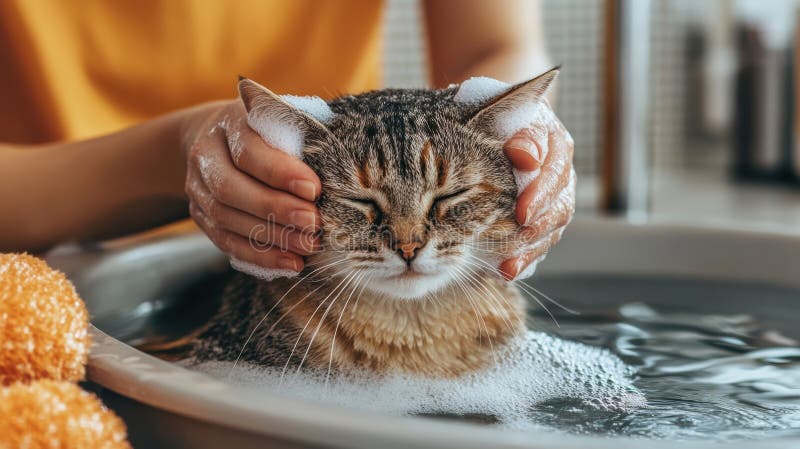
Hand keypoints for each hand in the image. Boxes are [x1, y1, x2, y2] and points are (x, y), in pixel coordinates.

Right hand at [182, 100, 320, 271]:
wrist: (216, 137)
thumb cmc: (266, 130)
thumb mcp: (281, 121)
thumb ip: (303, 134)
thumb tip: (344, 159)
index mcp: (229, 124)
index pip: (249, 151)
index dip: (281, 173)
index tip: (314, 189)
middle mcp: (206, 156)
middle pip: (231, 188)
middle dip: (276, 209)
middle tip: (314, 224)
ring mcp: (198, 188)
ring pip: (226, 219)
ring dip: (271, 237)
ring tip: (309, 246)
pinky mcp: (201, 216)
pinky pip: (226, 242)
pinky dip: (259, 256)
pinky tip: (291, 263)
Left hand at [498, 109, 575, 280]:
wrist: (504, 125)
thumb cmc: (505, 119)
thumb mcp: (515, 119)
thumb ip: (525, 137)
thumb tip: (524, 156)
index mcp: (558, 147)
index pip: (555, 174)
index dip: (540, 195)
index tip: (522, 213)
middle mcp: (562, 175)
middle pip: (559, 207)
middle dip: (537, 229)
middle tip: (515, 243)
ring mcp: (555, 198)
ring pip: (552, 229)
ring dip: (531, 250)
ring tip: (509, 266)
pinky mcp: (543, 217)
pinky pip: (540, 241)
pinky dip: (526, 257)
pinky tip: (507, 270)